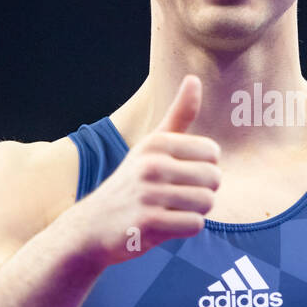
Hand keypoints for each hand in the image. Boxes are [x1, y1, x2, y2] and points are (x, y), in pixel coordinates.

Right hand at [71, 75, 220, 267]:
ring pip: (207, 202)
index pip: (213, 153)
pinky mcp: (147, 222)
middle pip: (214, 178)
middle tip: (175, 197)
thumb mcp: (151, 146)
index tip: (179, 175)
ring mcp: (148, 193)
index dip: (203, 168)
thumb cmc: (132, 183)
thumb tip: (193, 77)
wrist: (93, 226)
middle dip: (202, 192)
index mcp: (157, 142)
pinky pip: (194, 224)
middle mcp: (152, 164)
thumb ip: (178, 115)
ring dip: (194, 211)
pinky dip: (184, 228)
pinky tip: (163, 225)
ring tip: (170, 210)